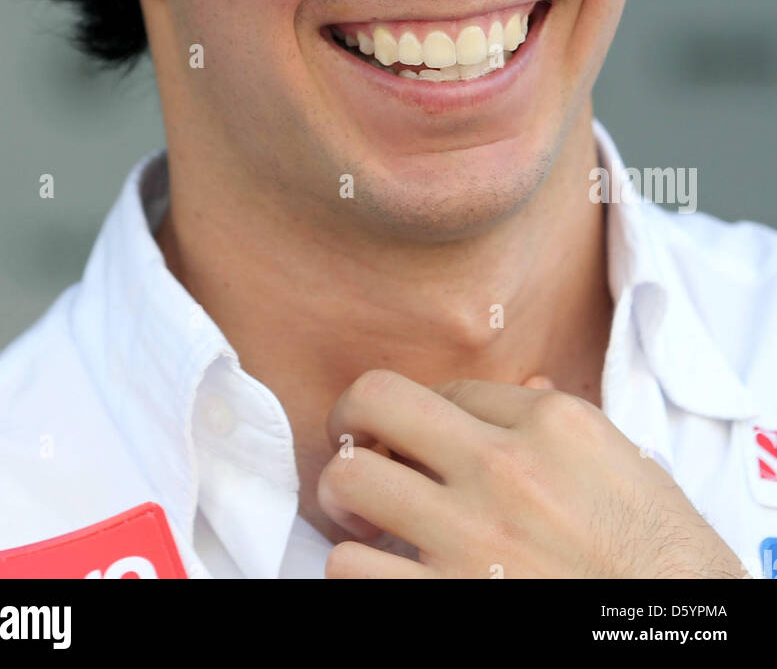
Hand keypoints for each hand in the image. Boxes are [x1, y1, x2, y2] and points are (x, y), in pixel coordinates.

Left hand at [318, 369, 748, 578]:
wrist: (676, 634)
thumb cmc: (660, 557)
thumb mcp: (624, 467)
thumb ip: (561, 425)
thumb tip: (521, 391)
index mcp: (551, 425)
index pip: (450, 386)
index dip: (429, 414)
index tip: (426, 440)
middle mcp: (504, 468)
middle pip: (376, 401)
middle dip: (352, 419)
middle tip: (355, 444)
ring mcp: (472, 539)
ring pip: (348, 481)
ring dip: (345, 500)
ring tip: (363, 517)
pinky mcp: (447, 604)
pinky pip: (350, 569)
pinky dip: (353, 568)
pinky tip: (379, 571)